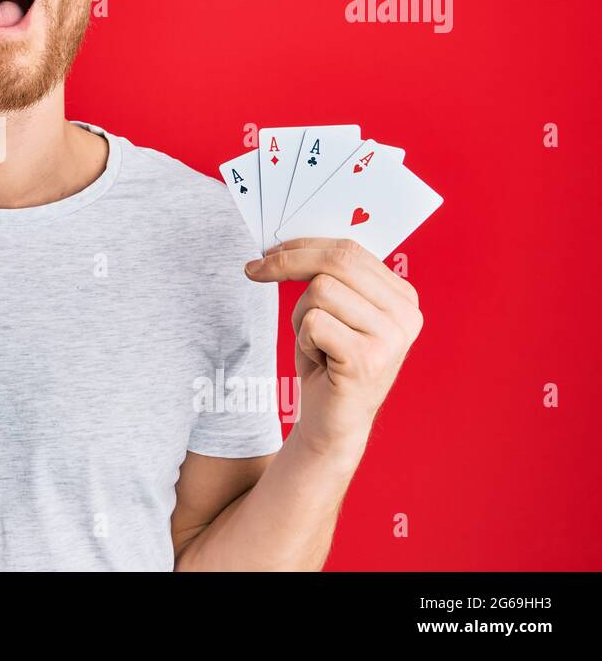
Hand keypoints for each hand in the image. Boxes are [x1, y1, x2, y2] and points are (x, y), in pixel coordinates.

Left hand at [243, 237, 423, 461]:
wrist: (332, 423)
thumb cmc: (328, 361)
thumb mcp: (333, 311)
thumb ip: (330, 275)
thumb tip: (288, 238)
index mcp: (402, 296)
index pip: (350, 250)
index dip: (302, 245)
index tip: (267, 252)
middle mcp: (406, 314)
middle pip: (336, 261)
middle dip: (287, 261)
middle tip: (254, 269)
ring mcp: (391, 338)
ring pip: (320, 291)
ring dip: (300, 316)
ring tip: (316, 343)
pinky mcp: (367, 360)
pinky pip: (314, 322)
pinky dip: (303, 339)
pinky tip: (320, 360)